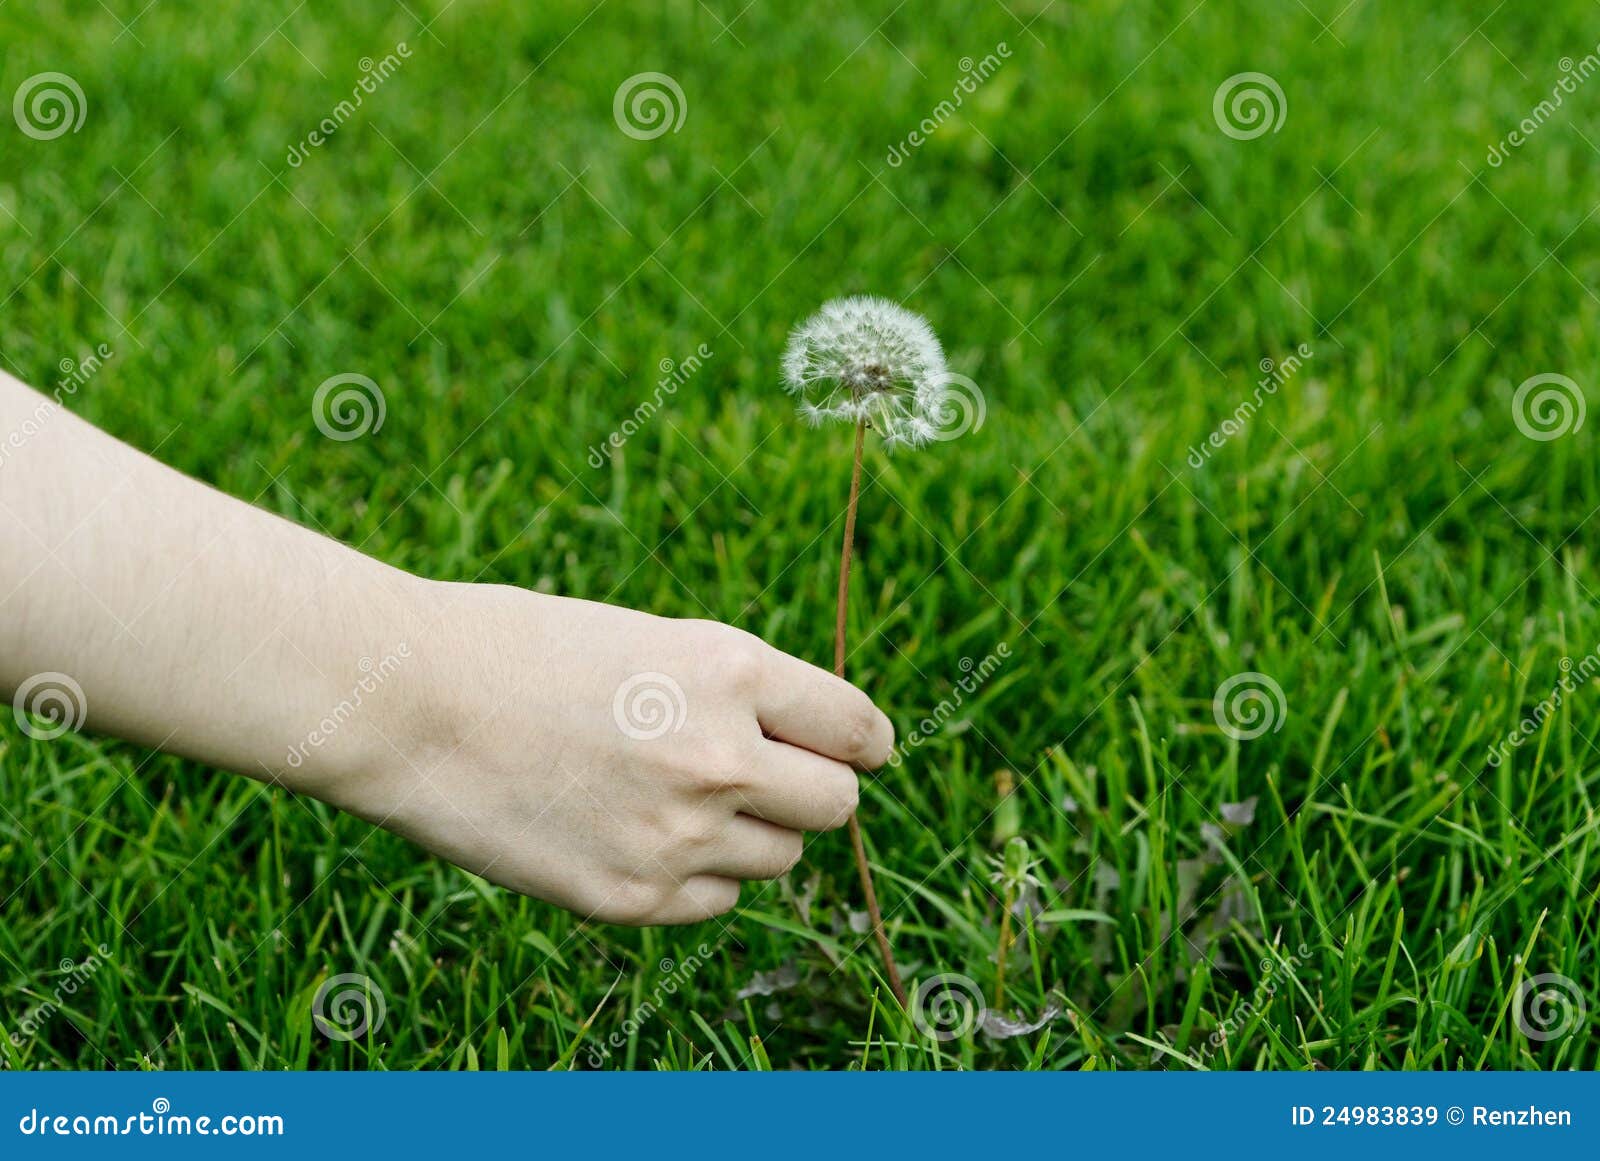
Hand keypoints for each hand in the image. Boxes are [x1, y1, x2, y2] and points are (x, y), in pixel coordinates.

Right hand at [310, 581, 894, 924]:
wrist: (404, 705)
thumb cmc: (516, 651)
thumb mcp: (649, 643)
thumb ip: (732, 693)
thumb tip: (803, 748)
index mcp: (728, 669)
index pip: (855, 727)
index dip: (863, 742)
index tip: (859, 752)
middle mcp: (720, 755)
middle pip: (835, 805)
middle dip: (811, 791)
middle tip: (767, 780)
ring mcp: (677, 836)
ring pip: (780, 859)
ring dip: (751, 835)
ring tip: (675, 801)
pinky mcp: (632, 898)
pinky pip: (716, 901)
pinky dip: (697, 877)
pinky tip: (638, 838)